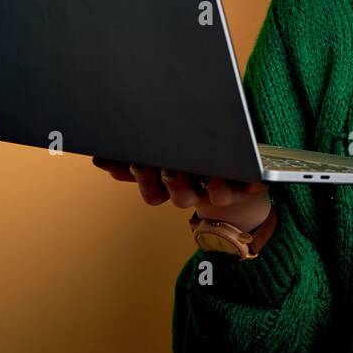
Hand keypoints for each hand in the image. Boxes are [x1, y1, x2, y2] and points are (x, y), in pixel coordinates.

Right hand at [92, 158, 272, 232]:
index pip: (154, 191)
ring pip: (214, 197)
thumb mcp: (166, 156)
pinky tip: (248, 178)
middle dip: (175, 183)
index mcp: (175, 184)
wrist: (246, 180)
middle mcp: (199, 191)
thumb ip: (134, 159)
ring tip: (211, 175)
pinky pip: (250, 189)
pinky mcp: (252, 188)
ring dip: (213, 187)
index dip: (145, 180)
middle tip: (170, 168)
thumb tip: (100, 158)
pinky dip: (249, 184)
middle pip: (181, 196)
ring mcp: (224, 191)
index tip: (139, 165)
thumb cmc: (200, 162)